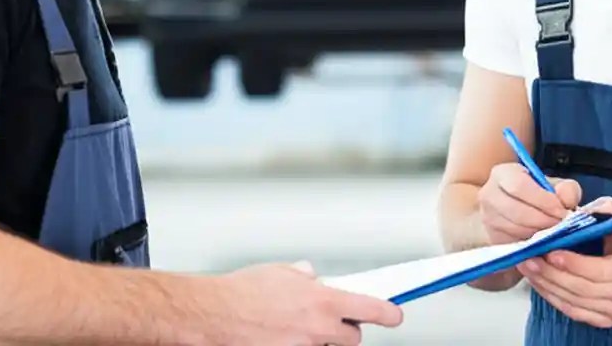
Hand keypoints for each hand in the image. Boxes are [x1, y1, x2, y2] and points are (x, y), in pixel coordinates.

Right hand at [211, 261, 402, 344]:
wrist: (215, 315)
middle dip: (346, 329)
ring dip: (320, 339)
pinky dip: (298, 344)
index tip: (396, 314)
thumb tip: (312, 276)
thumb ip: (304, 276)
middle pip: (353, 337)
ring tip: (296, 327)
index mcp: (323, 301)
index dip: (388, 313)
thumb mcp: (281, 272)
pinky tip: (282, 335)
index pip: (371, 309)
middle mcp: (319, 329)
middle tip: (332, 321)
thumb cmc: (242, 293)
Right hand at [478, 162, 581, 244]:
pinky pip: (513, 244)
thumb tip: (567, 202)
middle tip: (561, 226)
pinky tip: (542, 240)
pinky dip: (531, 244)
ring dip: (539, 234)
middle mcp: (489, 194)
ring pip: (515, 230)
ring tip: (554, 233)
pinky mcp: (492, 237)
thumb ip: (567, 189)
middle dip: (544, 220)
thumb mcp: (554, 186)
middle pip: (517, 211)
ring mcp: (487, 218)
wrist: (513, 211)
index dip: (543, 200)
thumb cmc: (536, 195)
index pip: (519, 186)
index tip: (562, 211)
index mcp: (503, 173)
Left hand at [516, 197, 611, 327]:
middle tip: (529, 258)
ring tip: (528, 267)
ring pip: (574, 303)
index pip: (600, 271)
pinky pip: (573, 312)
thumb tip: (573, 213)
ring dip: (547, 286)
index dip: (573, 264)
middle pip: (583, 289)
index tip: (551, 253)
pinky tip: (539, 281)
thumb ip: (602, 209)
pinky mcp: (605, 319)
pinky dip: (552, 297)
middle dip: (551, 274)